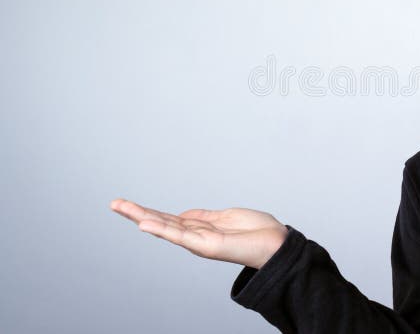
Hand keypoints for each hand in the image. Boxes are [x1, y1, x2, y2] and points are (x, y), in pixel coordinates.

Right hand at [110, 198, 288, 268]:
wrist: (277, 244)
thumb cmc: (257, 232)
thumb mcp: (225, 217)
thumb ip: (203, 217)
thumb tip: (182, 215)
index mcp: (199, 229)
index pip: (167, 219)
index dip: (147, 211)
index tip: (126, 204)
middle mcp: (196, 237)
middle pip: (160, 222)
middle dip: (136, 213)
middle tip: (113, 203)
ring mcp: (200, 242)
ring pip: (165, 228)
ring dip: (142, 217)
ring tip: (121, 208)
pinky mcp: (207, 246)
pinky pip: (181, 236)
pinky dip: (163, 229)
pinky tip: (145, 223)